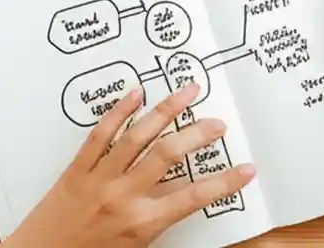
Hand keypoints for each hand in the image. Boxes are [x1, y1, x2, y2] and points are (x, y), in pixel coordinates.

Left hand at [5, 82, 255, 247]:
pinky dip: (119, 112)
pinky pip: (99, 135)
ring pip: (139, 136)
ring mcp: (99, 179)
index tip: (247, 169)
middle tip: (219, 124)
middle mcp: (123, 196)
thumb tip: (183, 195)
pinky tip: (135, 94)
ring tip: (187, 91)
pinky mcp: (76, 170)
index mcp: (142, 223)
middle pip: (170, 155)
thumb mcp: (135, 247)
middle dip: (199, 135)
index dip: (225, 182)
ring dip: (166, 110)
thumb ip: (158, 219)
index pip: (195, 197)